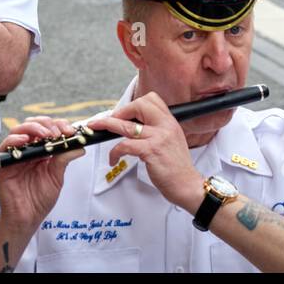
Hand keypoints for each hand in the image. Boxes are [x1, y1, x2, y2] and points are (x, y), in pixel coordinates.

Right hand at [0, 116, 84, 232]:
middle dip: (47, 124)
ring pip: (19, 130)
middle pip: (33, 125)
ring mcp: (16, 156)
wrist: (27, 219)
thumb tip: (80, 146)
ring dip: (34, 128)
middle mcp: (28, 151)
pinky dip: (15, 139)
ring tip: (46, 135)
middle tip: (58, 132)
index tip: (70, 131)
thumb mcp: (56, 177)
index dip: (59, 126)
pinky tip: (25, 140)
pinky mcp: (4, 164)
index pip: (48, 129)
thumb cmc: (40, 200)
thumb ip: (64, 160)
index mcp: (41, 152)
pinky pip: (6, 146)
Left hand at [95, 92, 205, 211]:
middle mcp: (165, 126)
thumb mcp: (172, 140)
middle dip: (121, 111)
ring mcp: (158, 138)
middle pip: (139, 105)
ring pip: (127, 125)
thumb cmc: (177, 167)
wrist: (187, 184)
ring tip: (96, 128)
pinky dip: (114, 152)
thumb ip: (158, 130)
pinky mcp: (151, 151)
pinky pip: (125, 145)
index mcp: (170, 122)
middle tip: (110, 120)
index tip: (124, 114)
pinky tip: (113, 159)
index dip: (134, 104)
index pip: (152, 99)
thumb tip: (137, 127)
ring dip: (107, 125)